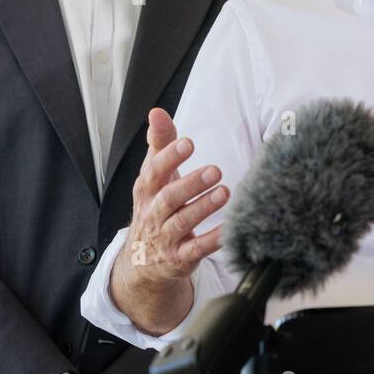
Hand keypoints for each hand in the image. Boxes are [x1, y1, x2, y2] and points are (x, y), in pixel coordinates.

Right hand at [111, 109, 229, 321]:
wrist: (142, 262)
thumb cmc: (155, 208)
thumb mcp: (154, 176)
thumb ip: (160, 143)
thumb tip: (157, 112)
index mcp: (147, 190)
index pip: (154, 171)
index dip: (169, 157)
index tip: (188, 143)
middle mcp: (153, 213)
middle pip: (169, 198)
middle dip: (191, 183)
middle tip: (215, 170)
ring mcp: (165, 238)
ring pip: (182, 223)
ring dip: (204, 207)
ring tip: (224, 192)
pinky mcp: (179, 258)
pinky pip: (197, 249)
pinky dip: (213, 240)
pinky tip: (230, 228)